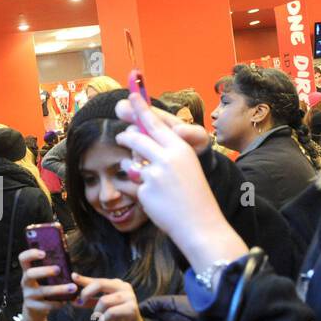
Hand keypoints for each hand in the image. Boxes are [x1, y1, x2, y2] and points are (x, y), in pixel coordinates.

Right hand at [19, 248, 76, 320]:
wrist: (34, 310)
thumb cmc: (43, 288)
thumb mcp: (42, 278)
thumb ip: (50, 268)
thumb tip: (66, 256)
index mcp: (27, 271)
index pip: (23, 259)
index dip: (31, 254)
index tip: (44, 253)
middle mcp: (25, 282)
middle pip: (30, 274)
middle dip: (45, 271)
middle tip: (58, 269)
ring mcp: (28, 295)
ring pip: (42, 291)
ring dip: (59, 289)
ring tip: (73, 287)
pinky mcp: (32, 306)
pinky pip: (45, 305)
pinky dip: (56, 303)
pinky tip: (65, 302)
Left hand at [72, 273, 149, 320]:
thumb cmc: (117, 316)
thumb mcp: (101, 306)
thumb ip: (89, 301)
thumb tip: (73, 300)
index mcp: (116, 284)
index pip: (97, 280)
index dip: (84, 279)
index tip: (73, 277)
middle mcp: (124, 287)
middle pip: (100, 284)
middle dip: (87, 293)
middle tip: (80, 302)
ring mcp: (129, 297)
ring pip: (104, 300)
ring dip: (96, 311)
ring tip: (97, 317)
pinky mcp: (132, 308)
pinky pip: (111, 312)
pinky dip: (103, 318)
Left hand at [113, 92, 247, 268]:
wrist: (199, 223)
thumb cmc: (193, 195)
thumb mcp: (186, 166)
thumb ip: (166, 152)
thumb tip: (141, 139)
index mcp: (180, 148)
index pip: (156, 124)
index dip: (141, 109)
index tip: (130, 97)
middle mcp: (167, 157)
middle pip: (137, 139)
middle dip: (126, 137)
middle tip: (121, 137)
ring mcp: (155, 173)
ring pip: (131, 162)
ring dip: (130, 165)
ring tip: (143, 175)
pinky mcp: (145, 190)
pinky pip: (135, 184)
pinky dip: (141, 189)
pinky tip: (156, 199)